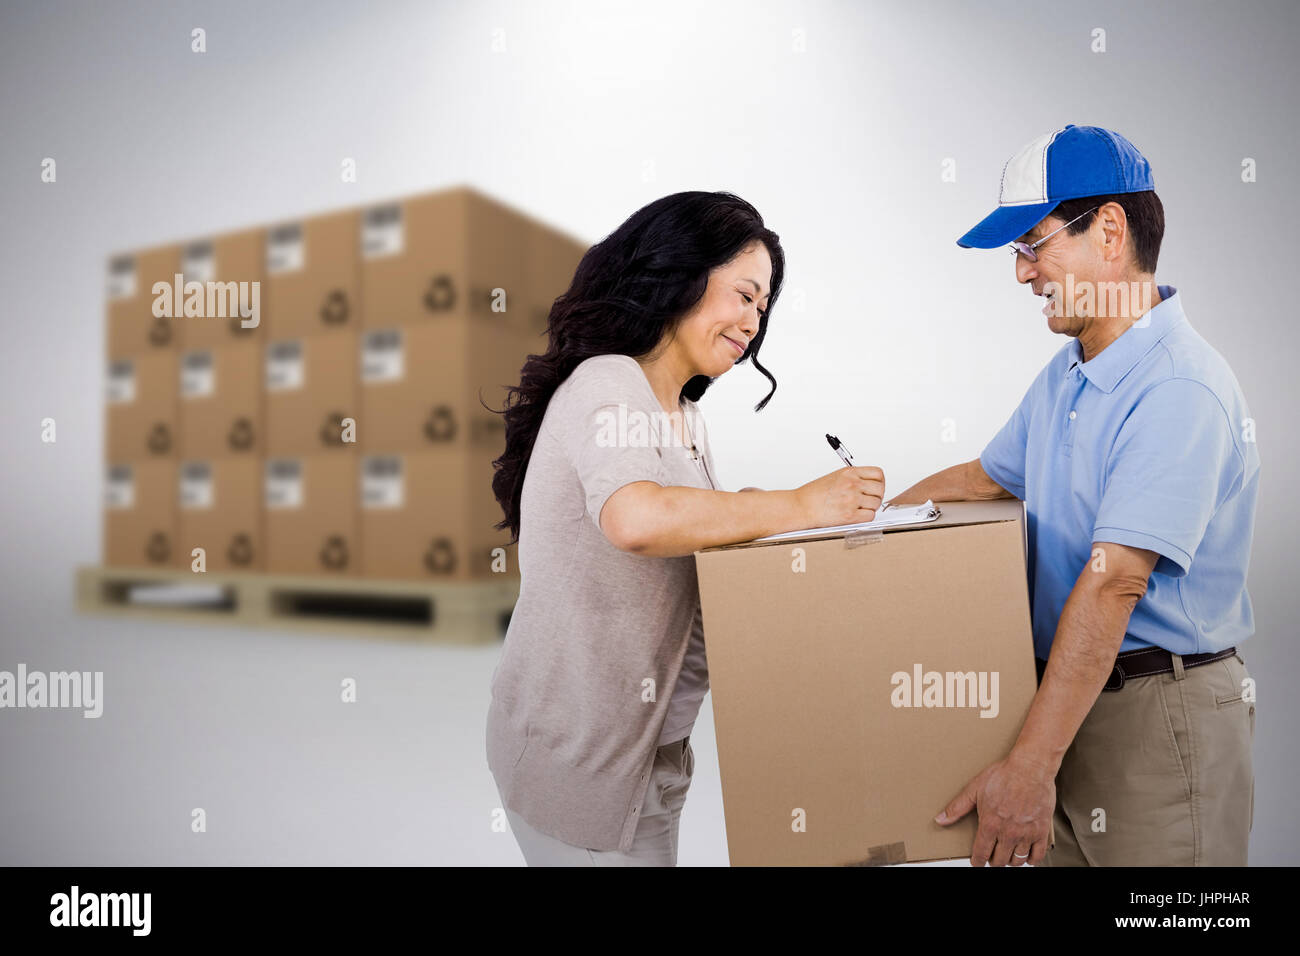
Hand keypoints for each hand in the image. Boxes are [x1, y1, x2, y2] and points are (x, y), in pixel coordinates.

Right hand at [794, 466, 883, 526]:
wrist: (800, 506)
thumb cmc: (813, 494)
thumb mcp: (835, 476)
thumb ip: (853, 478)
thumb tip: (869, 485)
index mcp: (849, 472)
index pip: (878, 473)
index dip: (880, 482)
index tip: (875, 487)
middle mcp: (852, 484)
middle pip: (880, 489)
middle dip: (877, 496)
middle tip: (869, 500)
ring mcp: (852, 499)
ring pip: (876, 504)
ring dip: (870, 507)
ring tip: (860, 508)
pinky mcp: (850, 515)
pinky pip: (870, 516)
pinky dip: (866, 517)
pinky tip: (857, 515)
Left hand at [935, 748, 1055, 865]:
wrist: (1030, 767)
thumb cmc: (1003, 775)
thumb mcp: (974, 788)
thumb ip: (957, 807)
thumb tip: (940, 820)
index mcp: (990, 824)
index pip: (981, 854)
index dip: (977, 861)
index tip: (977, 862)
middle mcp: (1008, 833)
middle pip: (999, 861)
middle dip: (993, 860)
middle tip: (992, 855)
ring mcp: (1026, 833)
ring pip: (1017, 860)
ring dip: (1010, 860)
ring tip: (1007, 854)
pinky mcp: (1042, 831)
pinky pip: (1038, 855)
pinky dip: (1031, 859)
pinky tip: (1026, 855)